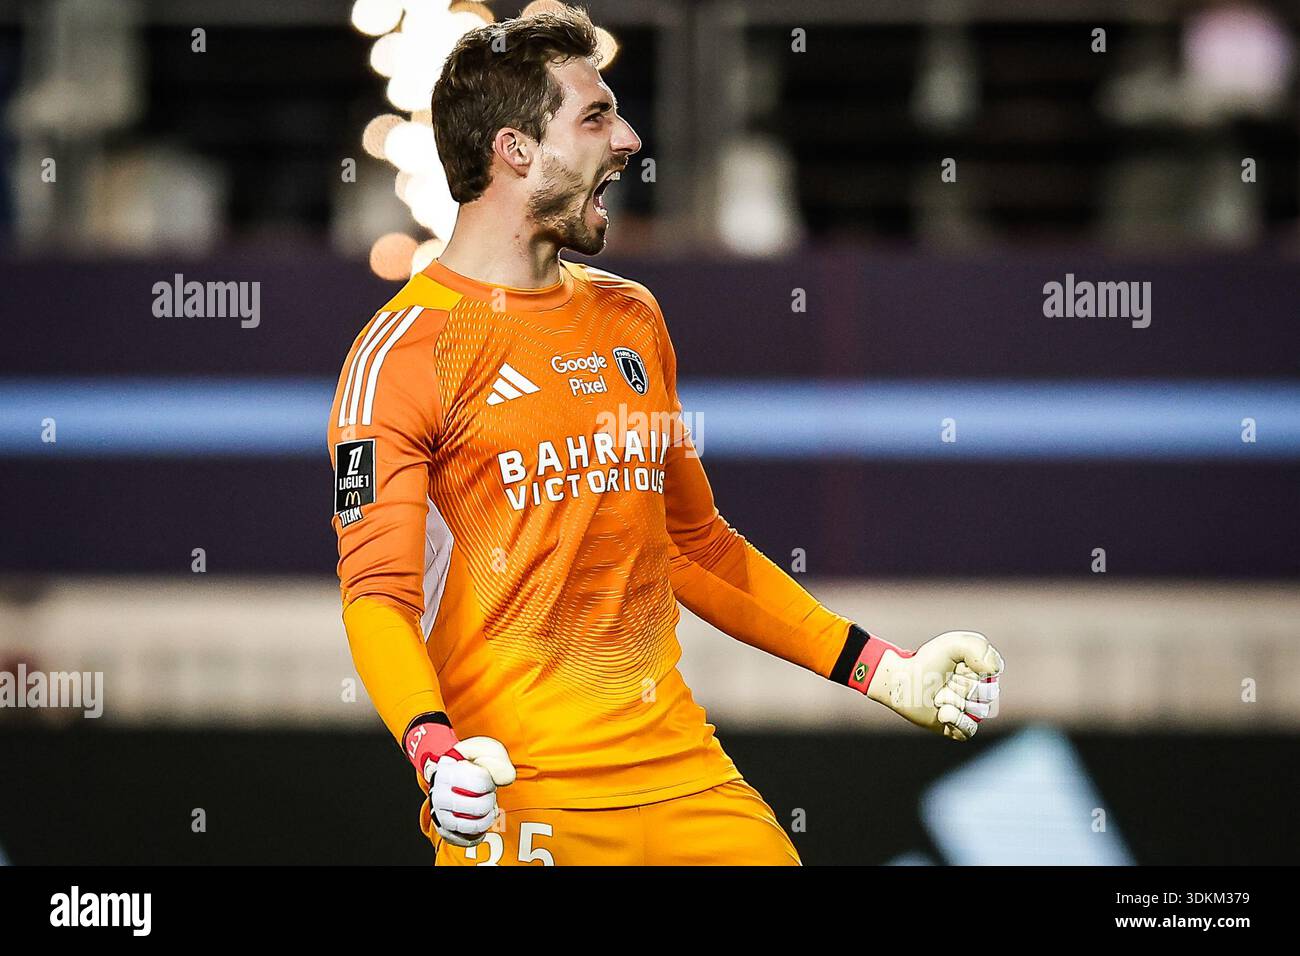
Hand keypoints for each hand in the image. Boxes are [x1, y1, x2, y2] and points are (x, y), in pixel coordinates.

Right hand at [404, 714, 515, 846]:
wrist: (455, 773)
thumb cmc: (474, 761)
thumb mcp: (488, 751)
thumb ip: (499, 761)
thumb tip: (506, 779)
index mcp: (446, 771)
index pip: (479, 782)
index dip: (490, 781)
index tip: (484, 777)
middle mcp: (437, 794)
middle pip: (478, 807)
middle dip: (490, 799)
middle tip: (486, 792)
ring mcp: (439, 814)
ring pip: (474, 825)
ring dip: (487, 816)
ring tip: (485, 805)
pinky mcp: (445, 830)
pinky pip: (469, 838)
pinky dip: (481, 830)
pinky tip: (480, 817)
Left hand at [858, 630, 1002, 739]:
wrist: (901, 680)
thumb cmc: (925, 661)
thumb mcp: (952, 644)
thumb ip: (979, 647)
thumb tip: (995, 672)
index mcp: (980, 671)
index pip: (992, 679)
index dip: (973, 674)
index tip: (955, 667)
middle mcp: (976, 691)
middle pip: (987, 697)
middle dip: (963, 689)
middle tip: (943, 682)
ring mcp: (966, 709)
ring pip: (978, 713)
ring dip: (955, 703)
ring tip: (937, 696)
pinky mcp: (955, 726)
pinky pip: (969, 731)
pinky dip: (957, 722)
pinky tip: (942, 713)